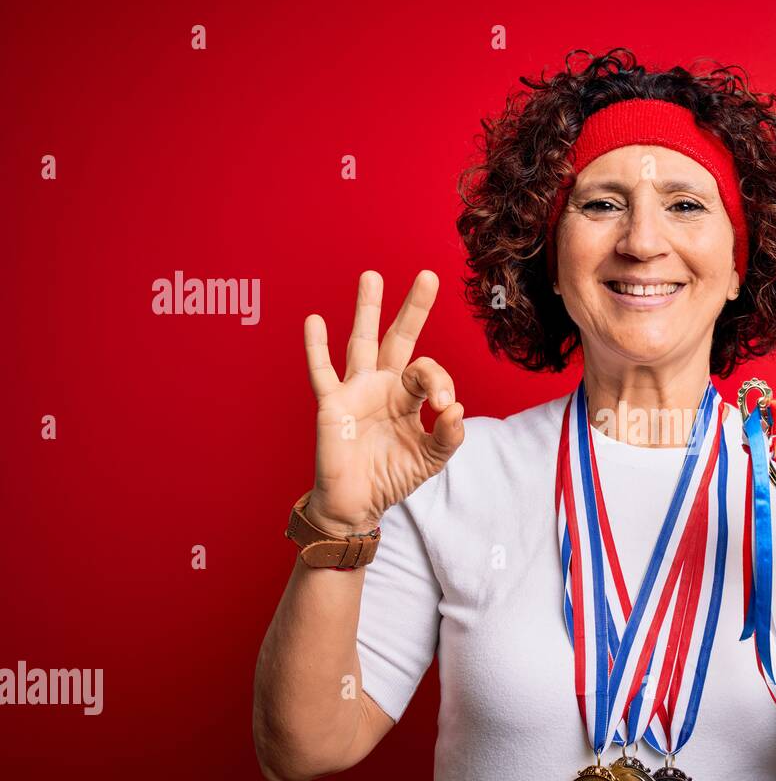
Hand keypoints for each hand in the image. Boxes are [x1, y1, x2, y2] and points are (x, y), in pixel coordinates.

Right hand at [302, 270, 464, 535]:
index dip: (440, 382)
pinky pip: (322, 372)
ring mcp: (356, 391)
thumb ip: (448, 437)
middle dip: (413, 309)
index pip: (428, 372)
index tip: (444, 406)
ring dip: (367, 310)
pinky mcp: (332, 405)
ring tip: (372, 277)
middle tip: (428, 276)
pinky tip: (315, 321)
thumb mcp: (431, 460)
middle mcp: (384, 386)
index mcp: (409, 397)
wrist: (357, 504)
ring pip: (362, 343)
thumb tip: (456, 409)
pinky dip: (317, 348)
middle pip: (399, 339)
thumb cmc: (392, 477)